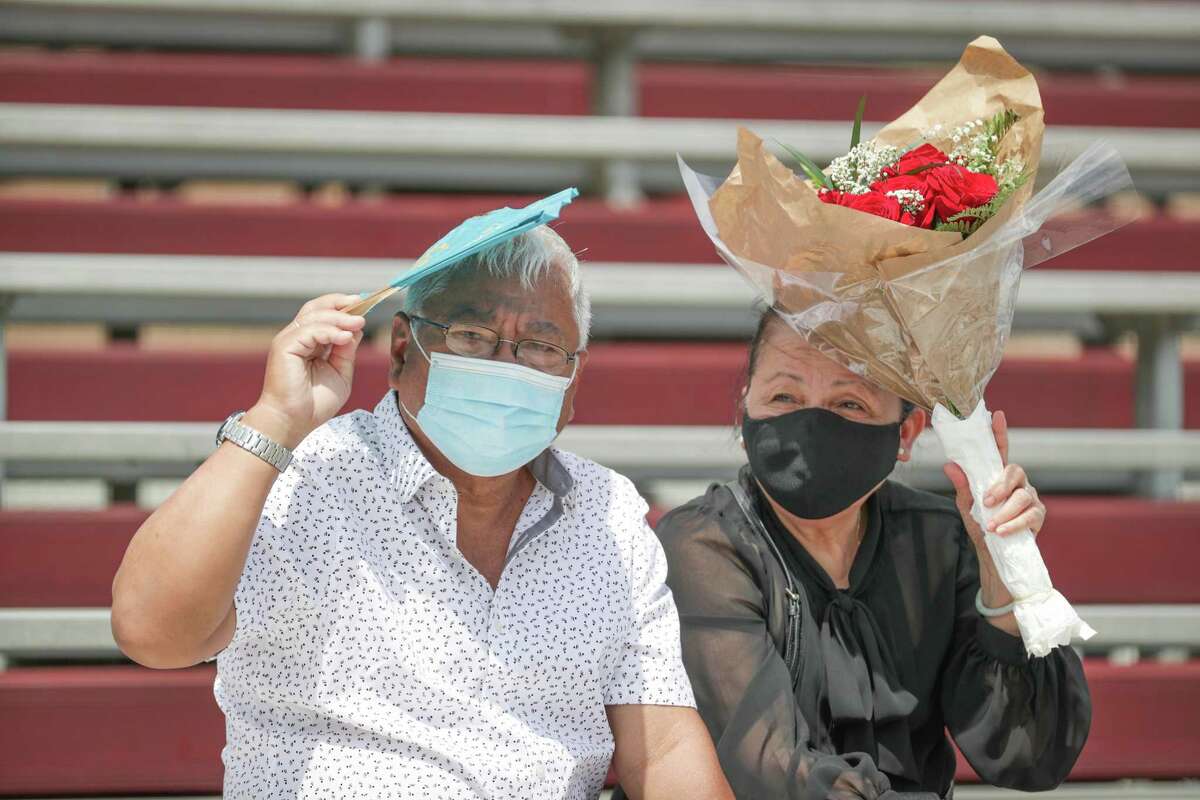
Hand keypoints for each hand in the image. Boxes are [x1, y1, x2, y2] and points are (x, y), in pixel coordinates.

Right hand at [247, 294, 365, 448]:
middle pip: (316, 307)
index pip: (324, 314)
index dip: (343, 307)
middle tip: (362, 305)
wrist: (294, 422)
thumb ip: (346, 351)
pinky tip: (345, 337)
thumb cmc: (314, 403)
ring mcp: (289, 340)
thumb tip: (356, 328)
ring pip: (314, 315)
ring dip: (339, 317)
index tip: (364, 304)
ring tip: (359, 323)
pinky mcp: (284, 346)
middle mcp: (297, 337)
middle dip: (340, 303)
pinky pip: (308, 330)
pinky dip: (329, 331)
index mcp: (309, 342)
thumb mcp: (340, 372)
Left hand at [943, 410, 1046, 631]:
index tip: (996, 415)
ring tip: (990, 525)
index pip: (1000, 451)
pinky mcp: (1038, 516)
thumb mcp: (966, 507)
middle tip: (986, 501)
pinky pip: (1030, 516)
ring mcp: (1031, 498)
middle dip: (1001, 485)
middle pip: (1015, 471)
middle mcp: (1017, 483)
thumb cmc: (980, 527)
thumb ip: (962, 486)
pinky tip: (1000, 531)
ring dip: (1004, 511)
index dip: (999, 433)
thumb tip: (950, 465)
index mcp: (998, 477)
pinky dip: (1013, 523)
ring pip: (1023, 496)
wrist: (994, 557)